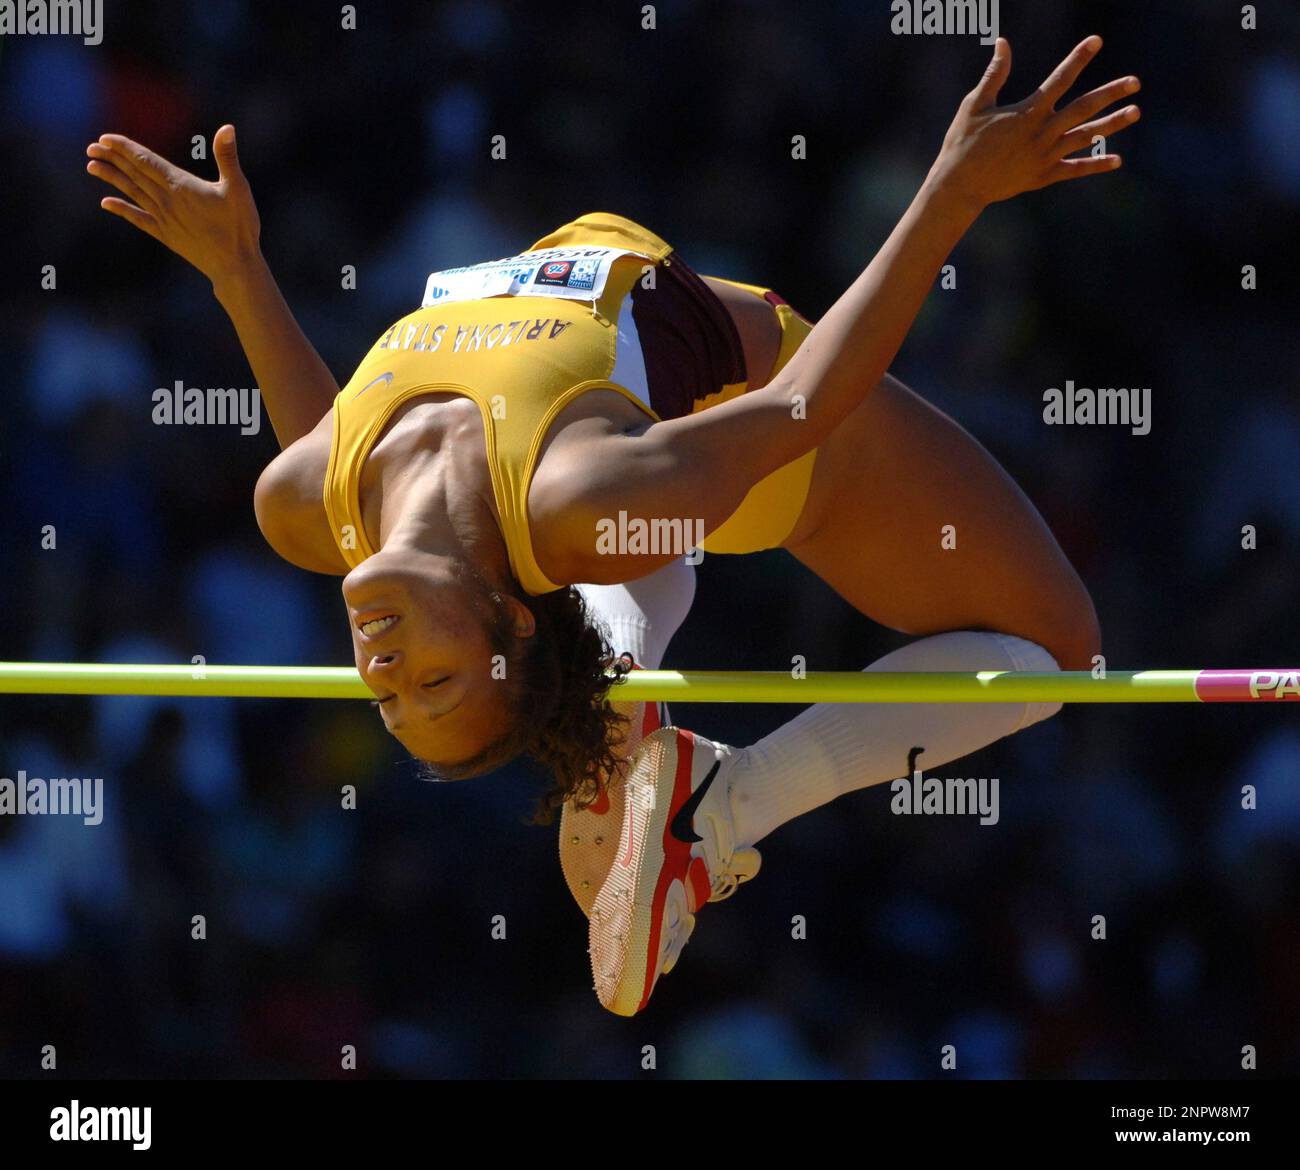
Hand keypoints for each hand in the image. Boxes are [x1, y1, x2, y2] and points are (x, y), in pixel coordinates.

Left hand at [86, 124, 261, 284]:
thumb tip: (227, 127)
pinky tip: (106, 203)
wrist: (234, 266)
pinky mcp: (166, 235)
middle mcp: (167, 201)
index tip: (106, 139)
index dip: (125, 148)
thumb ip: (227, 157)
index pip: (147, 161)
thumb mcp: (238, 188)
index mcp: (181, 185)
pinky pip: (139, 219)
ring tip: (91, 166)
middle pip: (134, 174)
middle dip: (112, 159)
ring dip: (112, 178)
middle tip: (92, 147)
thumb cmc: (240, 227)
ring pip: (133, 193)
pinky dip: (122, 209)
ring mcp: (164, 219)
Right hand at [930, 36, 1139, 208]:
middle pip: (1084, 108)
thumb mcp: (974, 104)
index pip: (1060, 79)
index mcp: (1027, 112)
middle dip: (1111, 92)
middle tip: (1135, 82)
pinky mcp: (1042, 177)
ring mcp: (1044, 156)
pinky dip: (1095, 165)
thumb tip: (1003, 42)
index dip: (1078, 58)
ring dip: (1112, 124)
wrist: (958, 186)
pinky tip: (1117, 160)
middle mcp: (1042, 133)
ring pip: (1086, 137)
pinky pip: (1074, 170)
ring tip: (1135, 112)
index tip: (1096, 41)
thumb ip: (994, 74)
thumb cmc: (962, 143)